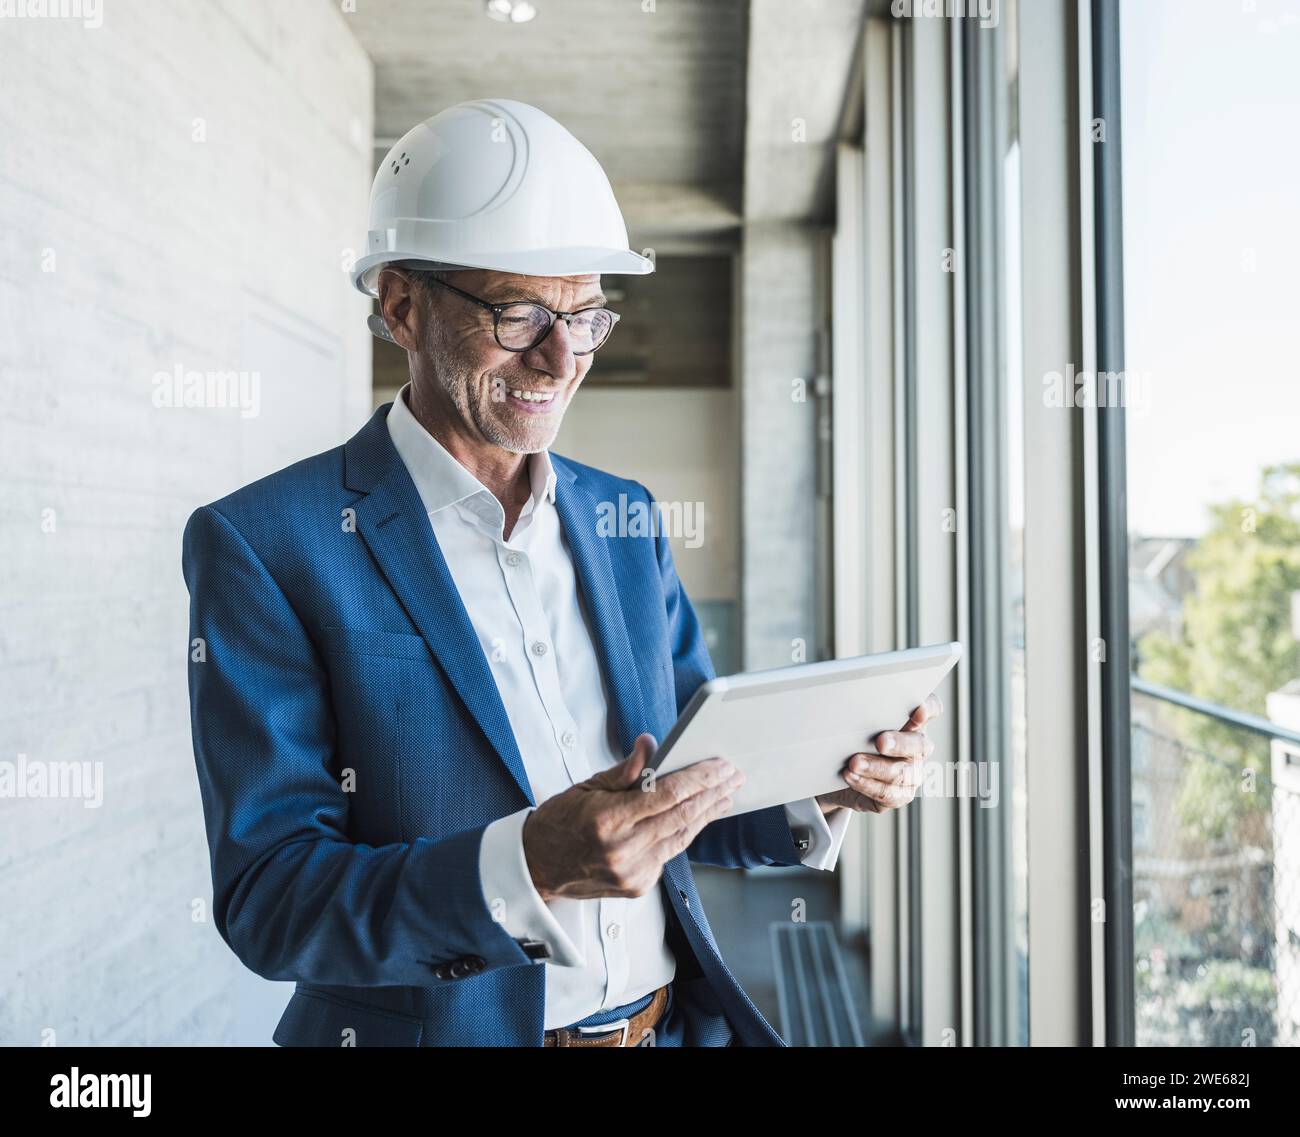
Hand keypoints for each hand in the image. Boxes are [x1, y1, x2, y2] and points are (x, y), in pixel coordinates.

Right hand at [521, 733, 743, 901]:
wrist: (536, 868)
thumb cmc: (558, 824)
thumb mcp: (586, 787)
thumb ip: (624, 770)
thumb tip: (652, 746)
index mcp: (608, 820)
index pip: (665, 795)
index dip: (698, 779)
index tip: (719, 766)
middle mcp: (622, 850)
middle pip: (681, 817)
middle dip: (712, 793)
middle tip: (733, 776)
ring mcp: (631, 873)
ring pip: (681, 838)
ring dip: (706, 814)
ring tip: (726, 795)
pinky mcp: (637, 887)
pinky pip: (669, 855)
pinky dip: (685, 833)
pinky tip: (698, 818)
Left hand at [816, 694, 942, 815]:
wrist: (839, 772)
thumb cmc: (853, 739)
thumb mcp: (857, 721)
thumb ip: (864, 712)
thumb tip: (850, 705)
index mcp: (912, 721)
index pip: (931, 709)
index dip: (929, 708)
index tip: (918, 710)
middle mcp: (917, 747)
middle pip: (919, 744)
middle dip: (900, 743)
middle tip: (880, 742)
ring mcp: (911, 773)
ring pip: (902, 773)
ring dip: (876, 767)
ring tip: (854, 763)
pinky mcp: (898, 795)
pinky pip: (888, 793)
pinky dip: (867, 784)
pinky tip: (850, 776)